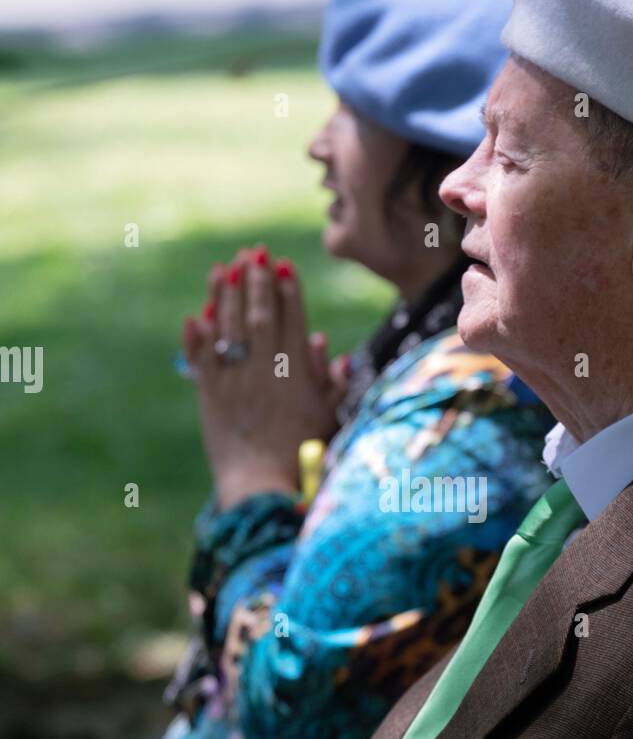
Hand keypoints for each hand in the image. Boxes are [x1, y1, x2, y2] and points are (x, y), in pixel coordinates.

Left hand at [183, 247, 338, 509]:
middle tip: (252, 253)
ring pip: (227, 327)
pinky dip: (196, 335)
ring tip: (224, 269)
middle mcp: (264, 368)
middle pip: (258, 314)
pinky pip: (201, 357)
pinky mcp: (209, 395)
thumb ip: (331, 380)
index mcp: (296, 372)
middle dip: (255, 281)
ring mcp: (234, 379)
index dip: (287, 290)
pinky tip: (195, 316)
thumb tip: (325, 343)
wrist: (261, 484)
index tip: (283, 266)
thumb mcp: (328, 417)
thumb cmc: (302, 455)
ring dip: (224, 295)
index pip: (292, 320)